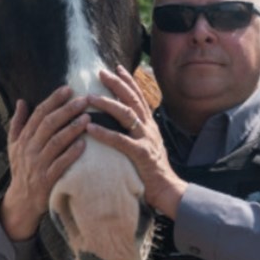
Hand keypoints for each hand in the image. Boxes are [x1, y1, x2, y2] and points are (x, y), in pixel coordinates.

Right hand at [0, 86, 89, 240]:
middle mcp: (29, 149)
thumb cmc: (21, 168)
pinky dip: (71, 154)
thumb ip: (18, 123)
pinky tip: (84, 144)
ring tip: (88, 117)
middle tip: (84, 99)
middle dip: (66, 110)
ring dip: (72, 129)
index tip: (68, 88)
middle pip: (48, 125)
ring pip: (55, 142)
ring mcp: (38, 165)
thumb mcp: (13, 145)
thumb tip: (21, 101)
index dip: (53, 100)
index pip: (38, 114)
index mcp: (23, 139)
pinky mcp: (47, 180)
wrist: (21, 200)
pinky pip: (60, 164)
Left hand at [86, 66, 187, 217]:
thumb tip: (125, 123)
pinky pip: (121, 141)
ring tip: (90, 97)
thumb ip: (137, 133)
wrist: (169, 191)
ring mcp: (146, 140)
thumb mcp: (147, 145)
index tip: (117, 68)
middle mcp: (149, 128)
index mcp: (150, 125)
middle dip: (117, 83)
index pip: (139, 97)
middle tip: (101, 72)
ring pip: (126, 115)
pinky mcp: (142, 155)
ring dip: (107, 104)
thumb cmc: (153, 171)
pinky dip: (105, 133)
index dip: (129, 81)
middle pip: (132, 99)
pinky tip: (91, 128)